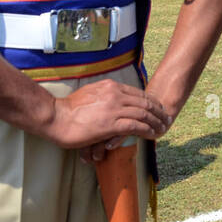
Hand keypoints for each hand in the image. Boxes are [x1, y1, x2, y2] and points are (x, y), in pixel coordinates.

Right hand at [44, 80, 170, 150]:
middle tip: (166, 118)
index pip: (139, 93)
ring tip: (162, 128)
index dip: (152, 102)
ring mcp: (114, 108)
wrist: (55, 117)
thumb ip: (104, 95)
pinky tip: (152, 134)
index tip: (158, 108)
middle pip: (145, 102)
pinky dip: (147, 130)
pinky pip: (136, 126)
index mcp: (111, 86)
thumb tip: (112, 99)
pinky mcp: (111, 124)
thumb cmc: (68, 109)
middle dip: (159, 111)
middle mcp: (115, 94)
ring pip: (144, 114)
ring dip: (156, 122)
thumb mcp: (90, 93)